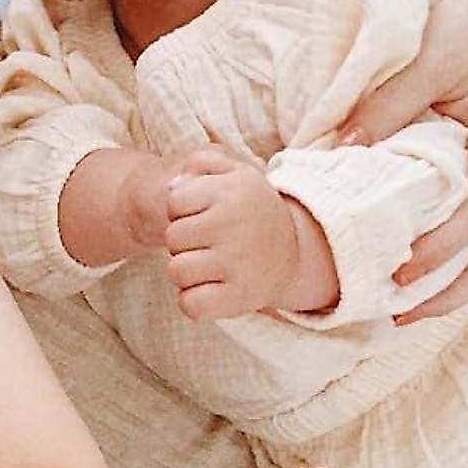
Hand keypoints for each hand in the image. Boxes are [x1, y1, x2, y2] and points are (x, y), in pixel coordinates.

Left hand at [163, 148, 325, 319]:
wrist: (295, 254)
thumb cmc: (254, 212)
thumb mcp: (237, 175)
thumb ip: (203, 163)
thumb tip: (173, 185)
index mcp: (232, 192)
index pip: (174, 201)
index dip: (183, 211)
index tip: (205, 217)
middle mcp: (234, 225)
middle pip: (173, 238)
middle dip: (184, 243)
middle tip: (209, 244)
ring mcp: (237, 263)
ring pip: (177, 271)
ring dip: (187, 272)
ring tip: (209, 266)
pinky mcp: (239, 297)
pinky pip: (190, 304)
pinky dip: (193, 301)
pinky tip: (209, 290)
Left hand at [338, 0, 467, 322]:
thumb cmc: (462, 24)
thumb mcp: (429, 53)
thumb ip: (389, 101)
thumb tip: (342, 146)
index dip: (445, 246)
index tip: (400, 268)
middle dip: (454, 293)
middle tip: (398, 313)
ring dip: (455, 290)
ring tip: (401, 310)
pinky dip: (453, 266)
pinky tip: (412, 277)